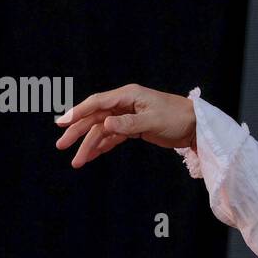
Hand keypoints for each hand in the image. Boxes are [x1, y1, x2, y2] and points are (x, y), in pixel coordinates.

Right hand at [54, 84, 195, 167]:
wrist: (196, 126)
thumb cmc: (177, 118)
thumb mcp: (153, 121)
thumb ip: (129, 123)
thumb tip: (105, 124)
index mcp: (128, 95)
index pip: (97, 103)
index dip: (78, 112)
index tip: (61, 123)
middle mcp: (125, 103)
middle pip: (95, 117)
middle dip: (78, 132)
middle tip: (61, 145)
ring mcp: (128, 116)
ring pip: (102, 130)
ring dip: (89, 145)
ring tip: (77, 161)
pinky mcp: (133, 128)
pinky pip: (113, 137)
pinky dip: (103, 146)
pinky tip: (91, 156)